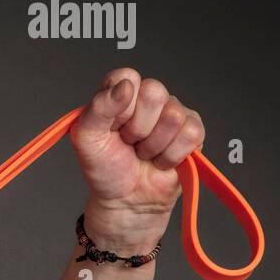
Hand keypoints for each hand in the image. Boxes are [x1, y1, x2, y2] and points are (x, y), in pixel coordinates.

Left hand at [68, 68, 205, 247]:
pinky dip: (171, 156)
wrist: (125, 203)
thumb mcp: (87, 139)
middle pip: (155, 93)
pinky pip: (191, 134)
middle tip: (129, 144)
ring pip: (173, 116)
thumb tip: (124, 85)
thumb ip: (98, 108)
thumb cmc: (105, 170)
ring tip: (144, 154)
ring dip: (153, 146)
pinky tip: (161, 161)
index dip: (121, 106)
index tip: (112, 128)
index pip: (128, 77)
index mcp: (122, 91)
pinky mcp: (192, 131)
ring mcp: (173, 112)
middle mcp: (149, 97)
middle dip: (137, 129)